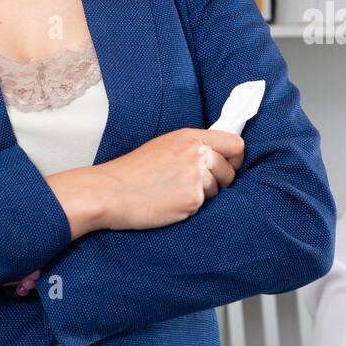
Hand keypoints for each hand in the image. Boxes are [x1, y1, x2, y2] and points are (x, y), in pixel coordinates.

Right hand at [92, 127, 245, 231]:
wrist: (110, 191)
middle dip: (218, 181)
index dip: (235, 158)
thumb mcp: (164, 146)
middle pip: (229, 171)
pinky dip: (189, 208)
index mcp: (190, 137)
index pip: (235, 144)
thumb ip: (192, 148)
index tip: (229, 165)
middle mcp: (197, 154)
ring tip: (173, 193)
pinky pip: (202, 206)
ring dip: (201, 195)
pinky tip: (169, 203)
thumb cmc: (132, 171)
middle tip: (192, 185)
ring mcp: (196, 177)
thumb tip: (216, 156)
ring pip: (217, 190)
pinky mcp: (192, 200)